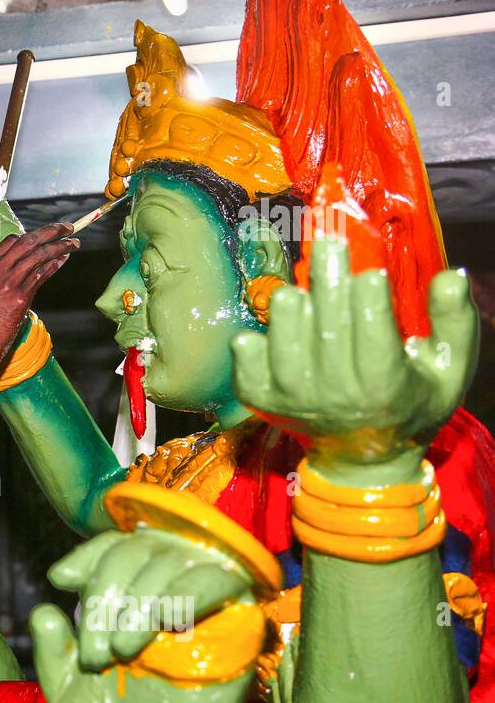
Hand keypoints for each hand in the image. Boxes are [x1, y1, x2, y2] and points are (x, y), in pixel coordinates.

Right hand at [0, 185, 75, 369]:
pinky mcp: (19, 297)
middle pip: (27, 241)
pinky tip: (64, 260)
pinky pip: (42, 274)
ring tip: (74, 244)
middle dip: (51, 231)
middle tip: (67, 228)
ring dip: (60, 246)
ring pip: (38, 255)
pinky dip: (55, 264)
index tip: (44, 238)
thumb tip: (13, 273)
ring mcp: (7, 282)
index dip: (30, 237)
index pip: (10, 241)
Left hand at [32, 528, 260, 702]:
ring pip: (172, 559)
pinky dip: (188, 591)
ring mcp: (200, 605)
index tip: (61, 578)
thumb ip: (52, 650)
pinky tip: (167, 622)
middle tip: (95, 647)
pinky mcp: (236, 623)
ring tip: (121, 648)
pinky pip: (219, 579)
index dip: (88, 555)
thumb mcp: (66, 690)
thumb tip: (44, 609)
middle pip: (135, 549)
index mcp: (124, 599)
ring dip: (140, 596)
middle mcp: (161, 593)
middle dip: (104, 590)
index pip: (114, 548)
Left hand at [232, 234, 476, 474]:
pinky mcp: (261, 399)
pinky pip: (247, 361)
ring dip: (290, 306)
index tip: (371, 272)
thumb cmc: (410, 400)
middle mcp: (335, 395)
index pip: (373, 333)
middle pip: (326, 328)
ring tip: (300, 288)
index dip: (369, 298)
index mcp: (384, 387)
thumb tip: (450, 277)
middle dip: (328, 281)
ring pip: (284, 339)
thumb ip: (454, 321)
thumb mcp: (449, 368)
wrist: (363, 457)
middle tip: (329, 245)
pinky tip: (266, 325)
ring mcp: (293, 398)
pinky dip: (252, 340)